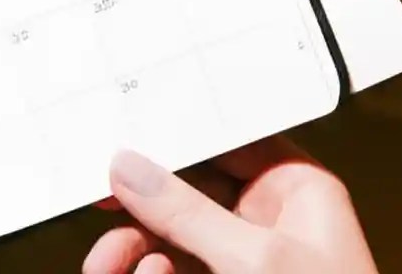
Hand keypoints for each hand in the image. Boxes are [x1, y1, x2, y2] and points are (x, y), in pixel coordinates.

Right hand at [85, 137, 376, 273]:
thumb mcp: (253, 259)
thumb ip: (188, 212)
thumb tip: (132, 169)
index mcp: (296, 190)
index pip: (225, 141)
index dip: (173, 141)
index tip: (124, 149)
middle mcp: (270, 219)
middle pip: (186, 192)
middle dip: (140, 208)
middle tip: (105, 213)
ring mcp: (247, 260)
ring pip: (171, 237)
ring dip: (132, 248)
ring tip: (108, 262)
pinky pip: (175, 269)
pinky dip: (151, 272)